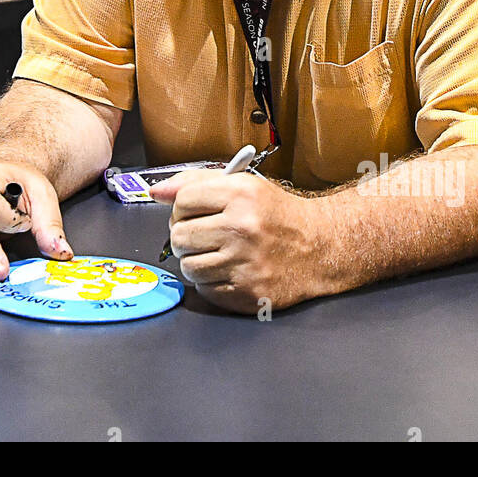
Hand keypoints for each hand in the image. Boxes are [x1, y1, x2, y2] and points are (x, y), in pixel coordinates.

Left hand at [150, 170, 323, 313]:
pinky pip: (205, 290)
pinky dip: (211, 282)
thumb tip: (156, 192)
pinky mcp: (248, 293)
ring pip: (188, 267)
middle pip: (179, 236)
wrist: (321, 246)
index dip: (182, 208)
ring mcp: (245, 264)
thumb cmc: (278, 215)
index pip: (182, 201)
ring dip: (196, 262)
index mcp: (241, 195)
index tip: (193, 212)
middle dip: (185, 236)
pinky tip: (229, 271)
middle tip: (202, 235)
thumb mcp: (243, 185)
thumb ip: (196, 183)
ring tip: (216, 254)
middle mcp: (243, 229)